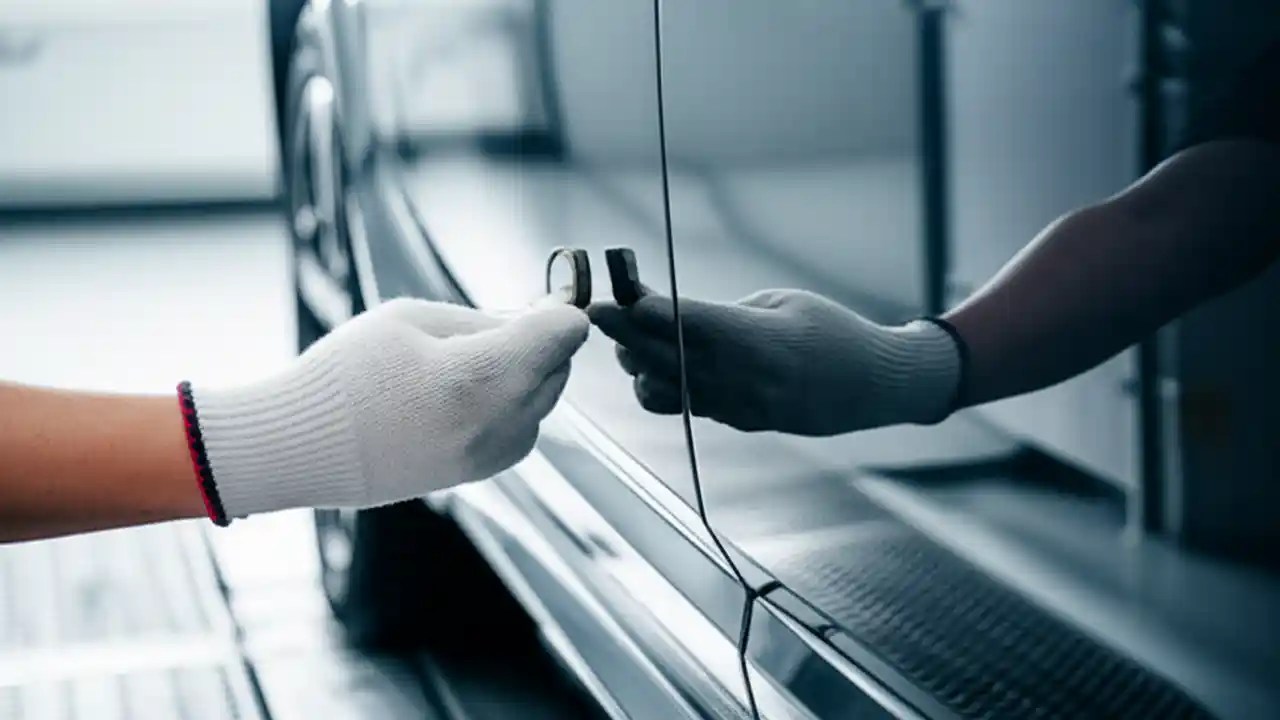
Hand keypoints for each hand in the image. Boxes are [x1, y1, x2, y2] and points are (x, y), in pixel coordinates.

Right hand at [192, 298, 588, 516]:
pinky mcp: (482, 473)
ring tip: (469, 360)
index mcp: (479, 375)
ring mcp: (491, 455)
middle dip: (541, 340)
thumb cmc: (347, 372)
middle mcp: (496, 422)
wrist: (303, 447)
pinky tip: (464, 393)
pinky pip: (523, 427)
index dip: (558, 311)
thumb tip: (539, 316)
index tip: (543, 300)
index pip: (564, 335)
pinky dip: (511, 404)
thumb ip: (486, 317)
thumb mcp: (413, 318)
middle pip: (559, 366)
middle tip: (500, 321)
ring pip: (544, 399)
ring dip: (526, 373)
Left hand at [589, 289, 958, 435]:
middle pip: (668, 356)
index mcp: (762, 341)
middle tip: (598, 310)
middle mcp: (745, 380)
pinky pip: (684, 406)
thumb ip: (725, 312)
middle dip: (626, 333)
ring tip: (627, 337)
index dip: (650, 313)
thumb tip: (672, 313)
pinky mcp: (737, 421)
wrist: (873, 387)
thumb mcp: (784, 304)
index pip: (693, 327)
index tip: (618, 298)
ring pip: (666, 389)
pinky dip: (660, 384)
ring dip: (638, 361)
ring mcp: (739, 407)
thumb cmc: (833, 332)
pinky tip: (653, 362)